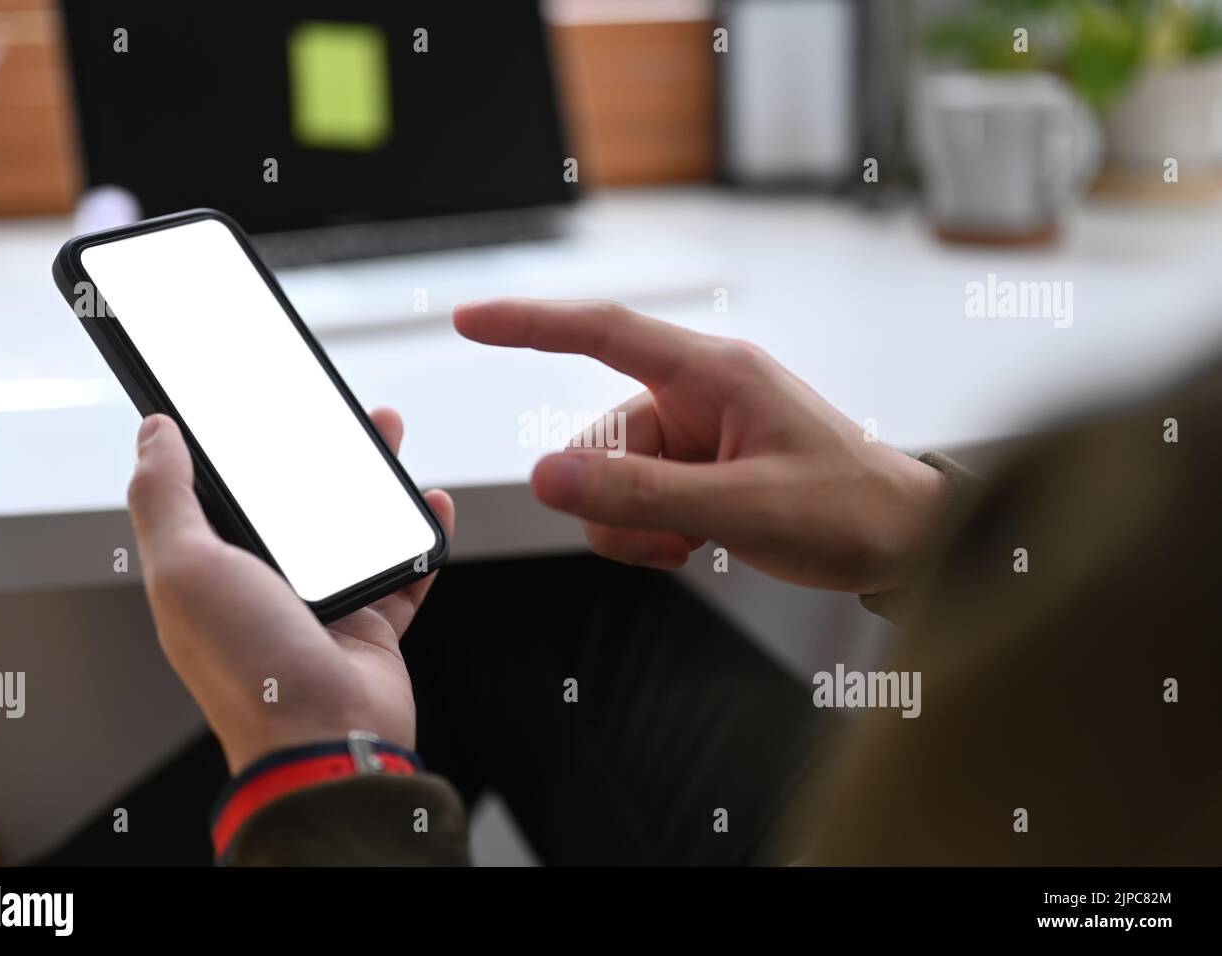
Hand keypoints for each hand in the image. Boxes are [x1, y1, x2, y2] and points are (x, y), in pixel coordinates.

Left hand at [126, 410, 453, 774]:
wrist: (328, 740)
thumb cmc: (251, 668)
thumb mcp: (186, 570)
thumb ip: (163, 497)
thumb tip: (152, 433)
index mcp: (209, 572)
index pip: (215, 495)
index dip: (232, 447)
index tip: (253, 404)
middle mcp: (263, 588)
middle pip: (292, 503)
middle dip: (313, 452)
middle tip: (333, 411)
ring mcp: (321, 607)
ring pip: (351, 527)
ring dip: (372, 481)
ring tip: (388, 438)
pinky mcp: (371, 627)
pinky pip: (402, 572)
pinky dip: (419, 539)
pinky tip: (431, 504)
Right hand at [454, 298, 944, 594]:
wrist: (907, 543)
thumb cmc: (850, 509)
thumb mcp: (742, 507)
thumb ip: (642, 494)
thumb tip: (549, 476)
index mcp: (714, 374)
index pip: (604, 332)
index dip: (531, 324)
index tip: (470, 319)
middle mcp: (699, 395)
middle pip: (599, 436)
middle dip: (613, 499)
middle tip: (672, 537)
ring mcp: (699, 433)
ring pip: (612, 476)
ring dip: (635, 522)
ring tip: (695, 541)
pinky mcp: (701, 467)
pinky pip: (637, 496)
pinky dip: (650, 531)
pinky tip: (696, 543)